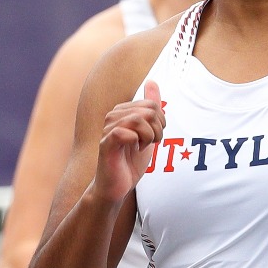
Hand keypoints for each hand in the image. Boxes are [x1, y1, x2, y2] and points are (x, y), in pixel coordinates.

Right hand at [95, 81, 163, 203]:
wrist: (118, 186)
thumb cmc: (130, 161)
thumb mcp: (148, 132)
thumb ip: (151, 109)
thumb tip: (152, 82)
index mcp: (123, 111)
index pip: (152, 105)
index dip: (161, 122)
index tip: (153, 137)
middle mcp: (113, 115)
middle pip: (149, 110)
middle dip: (157, 130)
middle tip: (149, 144)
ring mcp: (108, 128)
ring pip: (140, 119)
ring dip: (149, 137)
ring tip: (142, 147)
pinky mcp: (106, 142)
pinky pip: (127, 132)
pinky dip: (138, 142)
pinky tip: (134, 150)